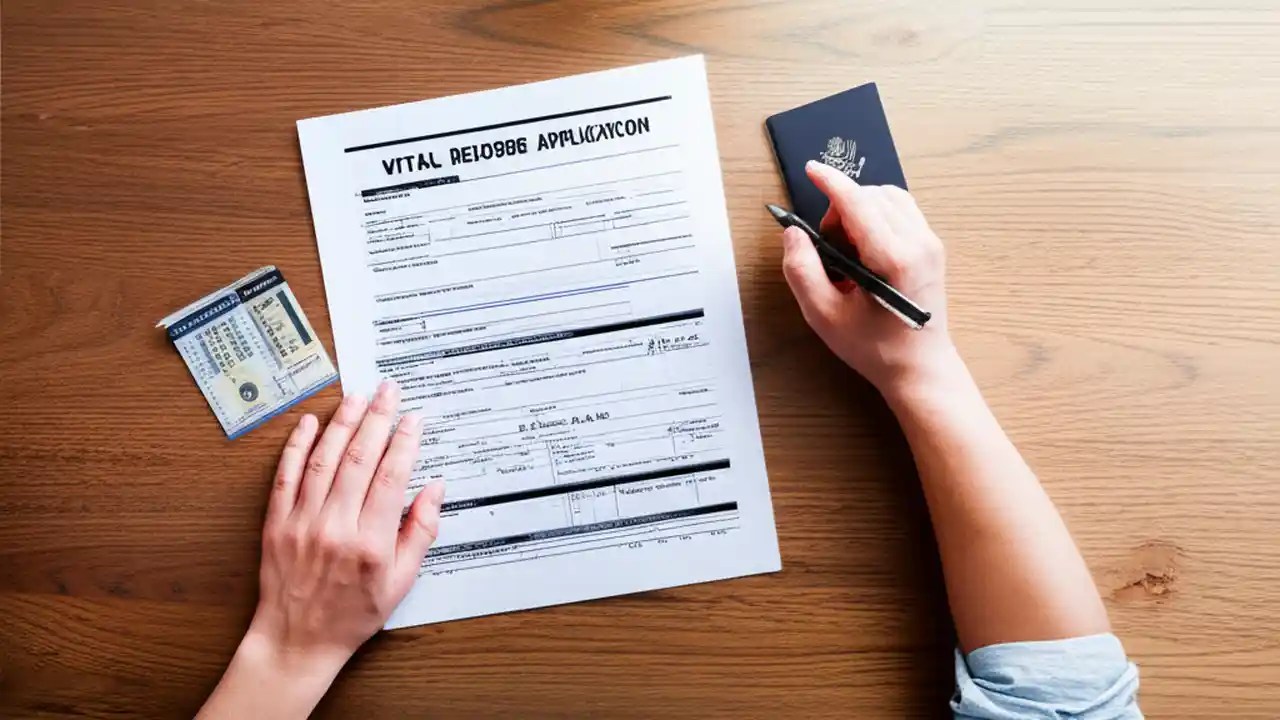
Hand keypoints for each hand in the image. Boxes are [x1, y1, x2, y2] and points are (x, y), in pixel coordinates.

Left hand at [198, 380, 443, 718]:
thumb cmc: (352, 615)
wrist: (298, 640)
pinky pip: (287, 475)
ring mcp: (303, 522)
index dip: (405, 442)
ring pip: (325, 458)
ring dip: (343, 422)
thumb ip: (420, 533)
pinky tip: (309, 422)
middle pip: (360, 458)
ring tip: (357, 397)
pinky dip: (297, 445)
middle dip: (377, 418)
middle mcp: (336, 526)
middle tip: (388, 390)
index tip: (414, 419)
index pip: (392, 476)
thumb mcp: (401, 582)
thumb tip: (435, 490)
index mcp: (372, 542)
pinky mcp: (277, 523)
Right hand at [781, 161, 957, 398]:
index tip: (812, 170)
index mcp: (894, 259)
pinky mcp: (933, 246)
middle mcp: (919, 244)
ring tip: (847, 249)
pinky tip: (865, 247)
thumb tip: (794, 234)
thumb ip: (802, 270)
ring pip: (889, 197)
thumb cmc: (874, 348)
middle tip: (828, 249)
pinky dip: (876, 215)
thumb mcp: (823, 315)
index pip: (858, 202)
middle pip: (872, 195)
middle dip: (842, 208)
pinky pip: (902, 210)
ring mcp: (930, 243)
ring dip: (860, 209)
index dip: (831, 182)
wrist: (920, 368)